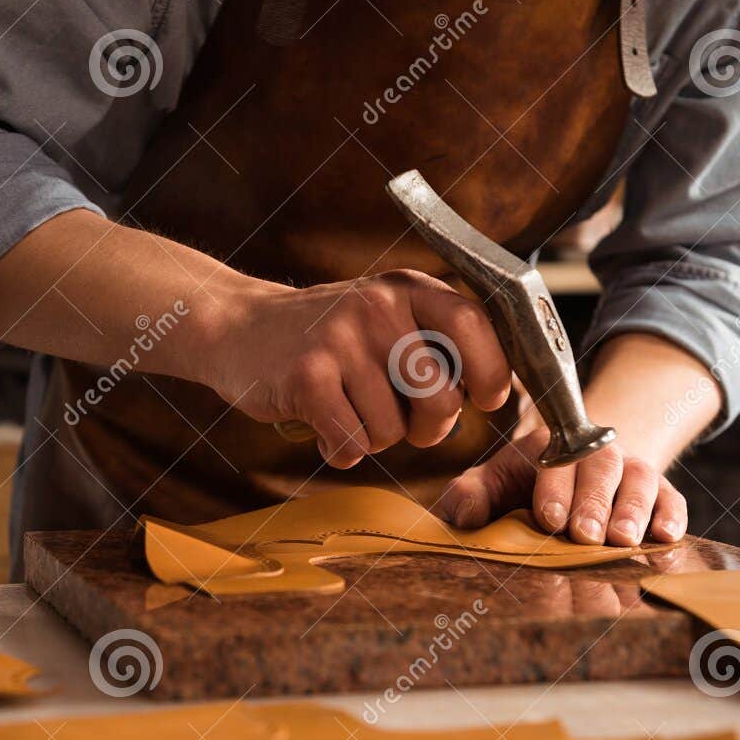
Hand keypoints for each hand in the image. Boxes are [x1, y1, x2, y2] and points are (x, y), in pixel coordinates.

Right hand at [206, 270, 511, 467]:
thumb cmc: (326, 337)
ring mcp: (340, 339)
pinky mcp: (306, 377)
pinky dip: (341, 449)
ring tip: (348, 410)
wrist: (236, 328)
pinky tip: (323, 425)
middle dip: (429, 428)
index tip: (486, 399)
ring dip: (374, 438)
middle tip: (404, 422)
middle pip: (441, 398)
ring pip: (393, 431)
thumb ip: (436, 343)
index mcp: (406, 289)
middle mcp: (378, 307)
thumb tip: (502, 391)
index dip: (491, 372)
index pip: (475, 326)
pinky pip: (352, 443)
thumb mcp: (384, 317)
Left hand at [434, 332, 717, 545]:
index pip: (556, 461)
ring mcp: (633, 472)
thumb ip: (472, 495)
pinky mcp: (662, 493)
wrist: (584, 466)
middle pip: (601, 470)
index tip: (548, 517)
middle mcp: (597, 455)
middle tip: (584, 535)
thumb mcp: (494, 482)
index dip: (553, 487)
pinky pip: (673, 498)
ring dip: (633, 509)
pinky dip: (672, 515)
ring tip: (622, 539)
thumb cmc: (527, 483)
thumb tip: (464, 512)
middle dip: (592, 502)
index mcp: (553, 448)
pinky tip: (666, 536)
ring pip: (640, 482)